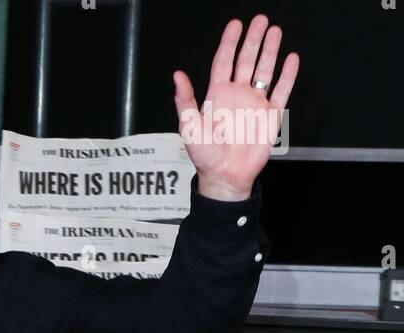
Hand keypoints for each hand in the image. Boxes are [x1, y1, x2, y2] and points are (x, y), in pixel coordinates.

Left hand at [173, 14, 299, 200]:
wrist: (224, 177)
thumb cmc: (205, 156)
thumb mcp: (189, 127)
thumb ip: (185, 101)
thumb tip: (177, 76)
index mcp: (217, 95)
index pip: (223, 61)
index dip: (229, 42)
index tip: (235, 25)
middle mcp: (236, 95)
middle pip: (246, 60)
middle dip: (253, 39)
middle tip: (260, 20)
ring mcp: (254, 104)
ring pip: (263, 71)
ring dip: (269, 51)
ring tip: (275, 31)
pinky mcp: (269, 116)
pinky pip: (280, 91)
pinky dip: (287, 76)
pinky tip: (291, 59)